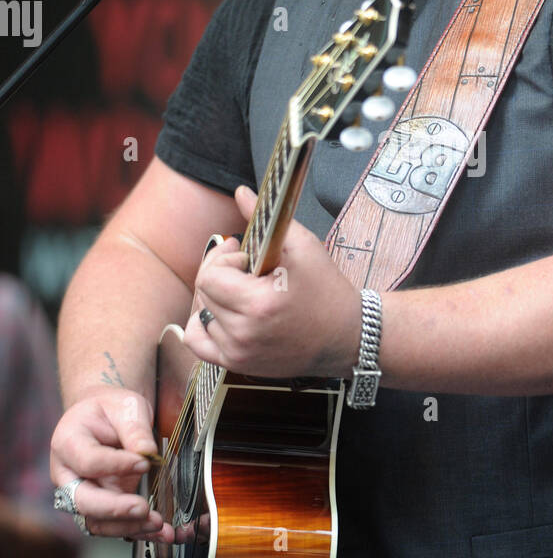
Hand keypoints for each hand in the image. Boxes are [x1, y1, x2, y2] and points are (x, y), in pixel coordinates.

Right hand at [50, 387, 174, 541]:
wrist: (106, 419)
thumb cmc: (111, 410)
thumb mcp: (125, 407)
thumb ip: (135, 429)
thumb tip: (147, 452)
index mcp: (68, 443)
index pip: (87, 461)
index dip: (115, 465)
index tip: (145, 462)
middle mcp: (68, 475)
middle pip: (83, 501)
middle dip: (114, 509)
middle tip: (143, 508)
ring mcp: (83, 495)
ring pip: (96, 522)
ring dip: (128, 527)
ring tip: (158, 524)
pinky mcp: (102, 508)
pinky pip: (114, 527)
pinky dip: (138, 532)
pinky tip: (161, 532)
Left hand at [181, 184, 361, 379]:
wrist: (348, 336)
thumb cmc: (328, 291)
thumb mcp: (303, 246)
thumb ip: (267, 218)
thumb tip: (241, 192)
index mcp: (258, 304)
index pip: (209, 276)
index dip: (224, 259)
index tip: (244, 254)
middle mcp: (244, 333)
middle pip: (203, 293)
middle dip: (222, 274)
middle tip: (246, 269)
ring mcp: (240, 353)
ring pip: (201, 314)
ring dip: (217, 299)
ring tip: (244, 293)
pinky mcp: (239, 364)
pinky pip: (199, 343)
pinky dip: (204, 326)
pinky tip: (225, 315)